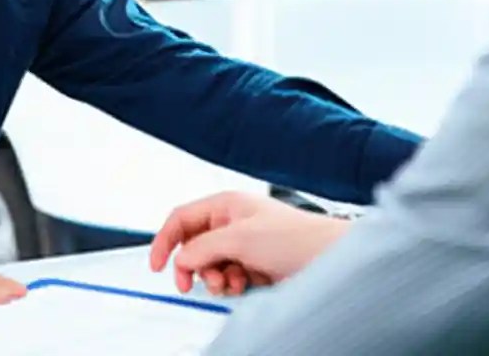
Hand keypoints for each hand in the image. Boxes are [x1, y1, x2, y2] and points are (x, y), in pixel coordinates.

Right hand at [149, 192, 350, 295]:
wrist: (331, 258)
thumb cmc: (295, 237)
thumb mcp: (239, 239)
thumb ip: (203, 248)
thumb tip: (181, 259)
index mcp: (225, 205)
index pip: (182, 219)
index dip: (165, 241)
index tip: (157, 265)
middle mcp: (232, 222)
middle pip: (194, 246)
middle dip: (195, 266)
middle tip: (193, 283)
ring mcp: (244, 244)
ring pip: (211, 265)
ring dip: (215, 277)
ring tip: (232, 282)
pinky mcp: (254, 263)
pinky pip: (229, 276)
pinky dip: (232, 283)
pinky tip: (246, 283)